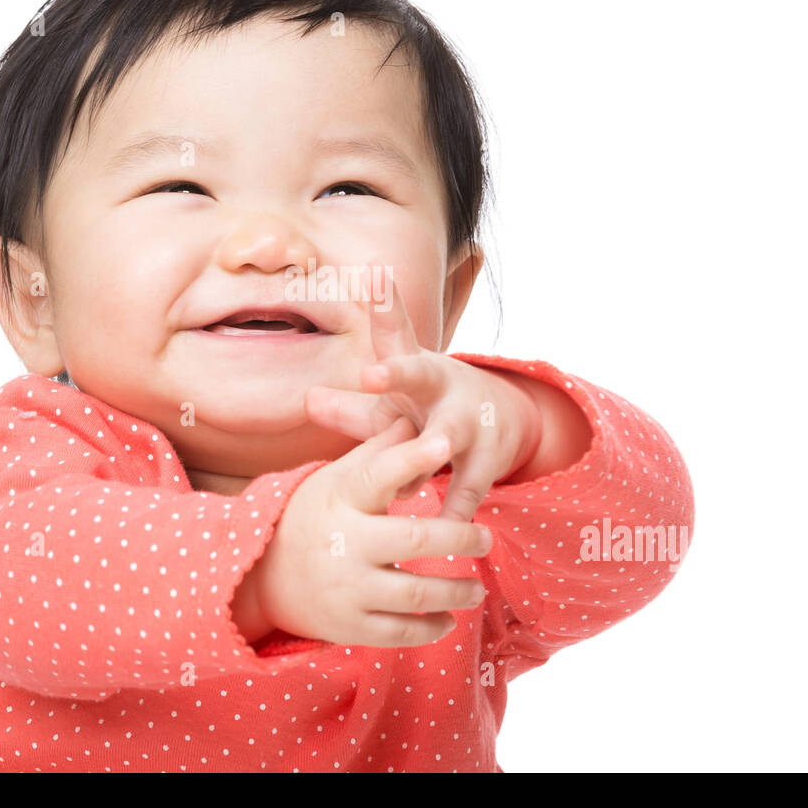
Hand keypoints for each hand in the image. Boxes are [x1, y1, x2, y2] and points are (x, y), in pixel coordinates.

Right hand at [251, 416, 493, 647]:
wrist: (261, 576)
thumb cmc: (313, 516)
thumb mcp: (336, 479)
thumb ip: (377, 452)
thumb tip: (412, 417)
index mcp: (341, 499)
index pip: (379, 473)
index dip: (413, 457)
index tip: (446, 441)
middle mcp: (344, 543)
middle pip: (414, 537)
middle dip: (459, 537)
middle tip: (487, 538)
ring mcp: (346, 589)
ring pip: (414, 592)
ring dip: (455, 591)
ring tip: (478, 588)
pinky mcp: (349, 626)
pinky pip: (400, 632)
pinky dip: (431, 627)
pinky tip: (449, 618)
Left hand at [304, 266, 541, 521]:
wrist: (499, 422)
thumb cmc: (428, 410)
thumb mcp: (393, 406)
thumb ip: (352, 410)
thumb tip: (307, 400)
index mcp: (412, 369)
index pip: (393, 332)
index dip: (382, 306)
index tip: (371, 275)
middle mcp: (439, 388)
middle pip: (417, 376)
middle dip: (395, 373)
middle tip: (372, 373)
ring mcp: (466, 423)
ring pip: (447, 435)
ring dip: (435, 443)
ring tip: (432, 446)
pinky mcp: (484, 462)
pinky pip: (467, 491)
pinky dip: (455, 513)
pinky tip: (450, 533)